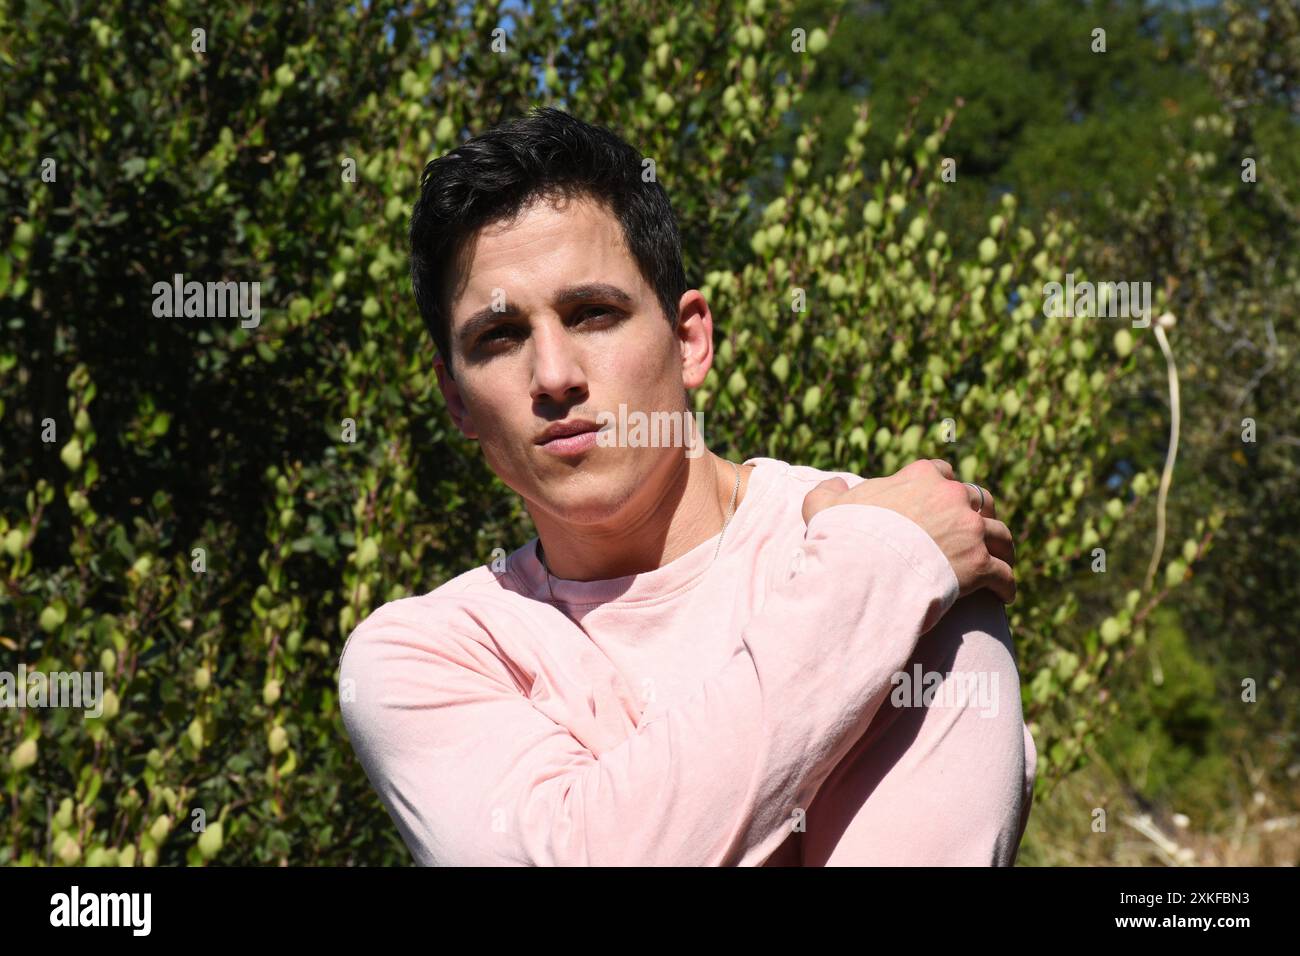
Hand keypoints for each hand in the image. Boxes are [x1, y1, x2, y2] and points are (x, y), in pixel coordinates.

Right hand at [801, 458, 1016, 603]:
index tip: (943, 502)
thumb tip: (837, 485)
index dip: (944, 487)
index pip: (942, 472)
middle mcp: (952, 496)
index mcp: (921, 476)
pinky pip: (1004, 575)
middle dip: (979, 515)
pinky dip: (1006, 585)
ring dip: (1001, 548)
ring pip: (1000, 535)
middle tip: (976, 533)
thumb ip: (828, 491)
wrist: (864, 570)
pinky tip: (1004, 596)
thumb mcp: (824, 508)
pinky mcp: (980, 564)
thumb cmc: (844, 539)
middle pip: (979, 500)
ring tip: (1000, 562)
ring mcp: (971, 530)